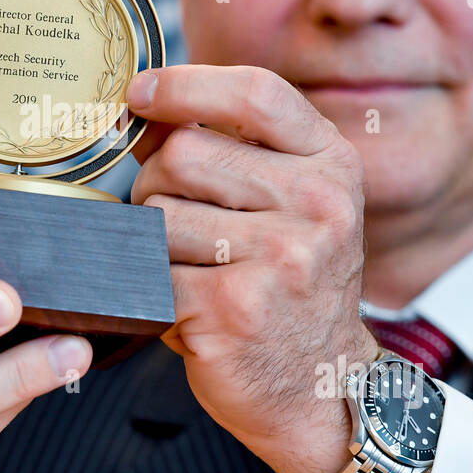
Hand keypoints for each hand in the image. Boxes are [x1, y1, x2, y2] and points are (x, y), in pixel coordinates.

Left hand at [126, 65, 398, 472]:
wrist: (321, 386)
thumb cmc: (291, 284)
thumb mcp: (294, 204)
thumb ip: (234, 150)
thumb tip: (142, 106)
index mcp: (332, 165)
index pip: (256, 94)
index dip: (186, 86)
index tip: (140, 93)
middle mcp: (317, 204)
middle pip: (184, 153)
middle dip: (154, 183)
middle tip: (171, 224)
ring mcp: (280, 257)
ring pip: (157, 214)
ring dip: (149, 242)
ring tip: (184, 270)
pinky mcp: (234, 308)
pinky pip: (149, 272)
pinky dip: (148, 290)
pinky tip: (182, 306)